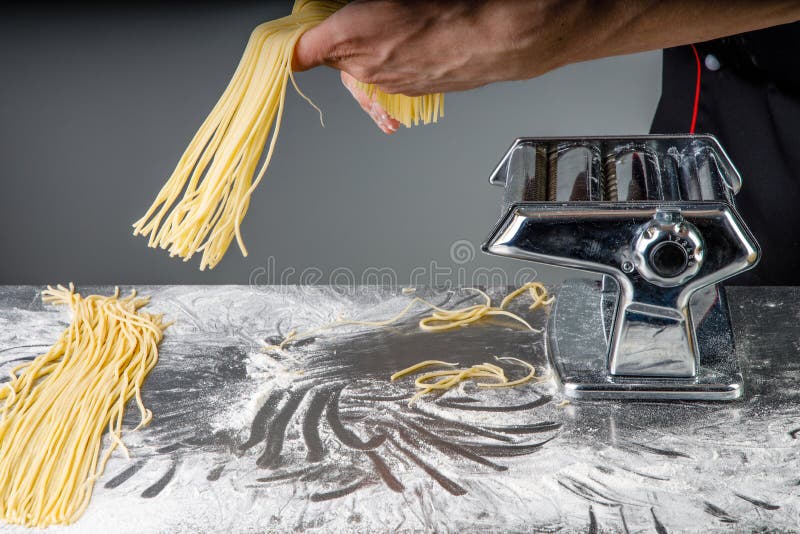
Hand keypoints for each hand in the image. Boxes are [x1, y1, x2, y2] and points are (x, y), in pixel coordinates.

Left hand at [294, 0, 564, 132]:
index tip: (288, 40)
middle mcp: (365, 67)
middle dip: (336, 35)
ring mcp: (389, 83)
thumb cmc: (455, 7)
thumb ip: (356, 9)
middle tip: (355, 12)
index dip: (291, 45)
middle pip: (330, 55)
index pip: (298, 51)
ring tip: (393, 22)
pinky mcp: (411, 92)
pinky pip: (387, 75)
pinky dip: (390, 60)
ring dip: (366, 47)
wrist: (504, 36)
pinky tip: (412, 39)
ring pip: (360, 66)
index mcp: (351, 34)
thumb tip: (346, 9)